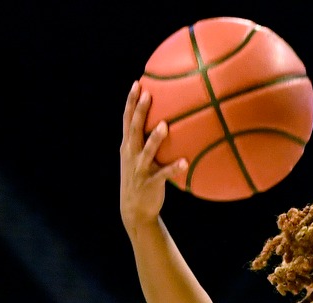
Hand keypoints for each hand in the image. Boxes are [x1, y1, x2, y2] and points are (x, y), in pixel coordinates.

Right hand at [120, 82, 186, 231]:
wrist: (134, 209)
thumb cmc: (141, 179)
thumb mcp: (139, 158)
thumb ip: (147, 141)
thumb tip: (166, 120)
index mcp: (127, 146)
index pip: (127, 119)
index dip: (130, 102)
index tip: (137, 83)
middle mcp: (131, 154)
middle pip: (134, 129)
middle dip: (139, 111)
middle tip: (147, 94)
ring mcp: (139, 168)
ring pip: (147, 150)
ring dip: (155, 138)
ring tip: (165, 125)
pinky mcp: (150, 183)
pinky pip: (163, 174)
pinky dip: (173, 168)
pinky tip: (185, 162)